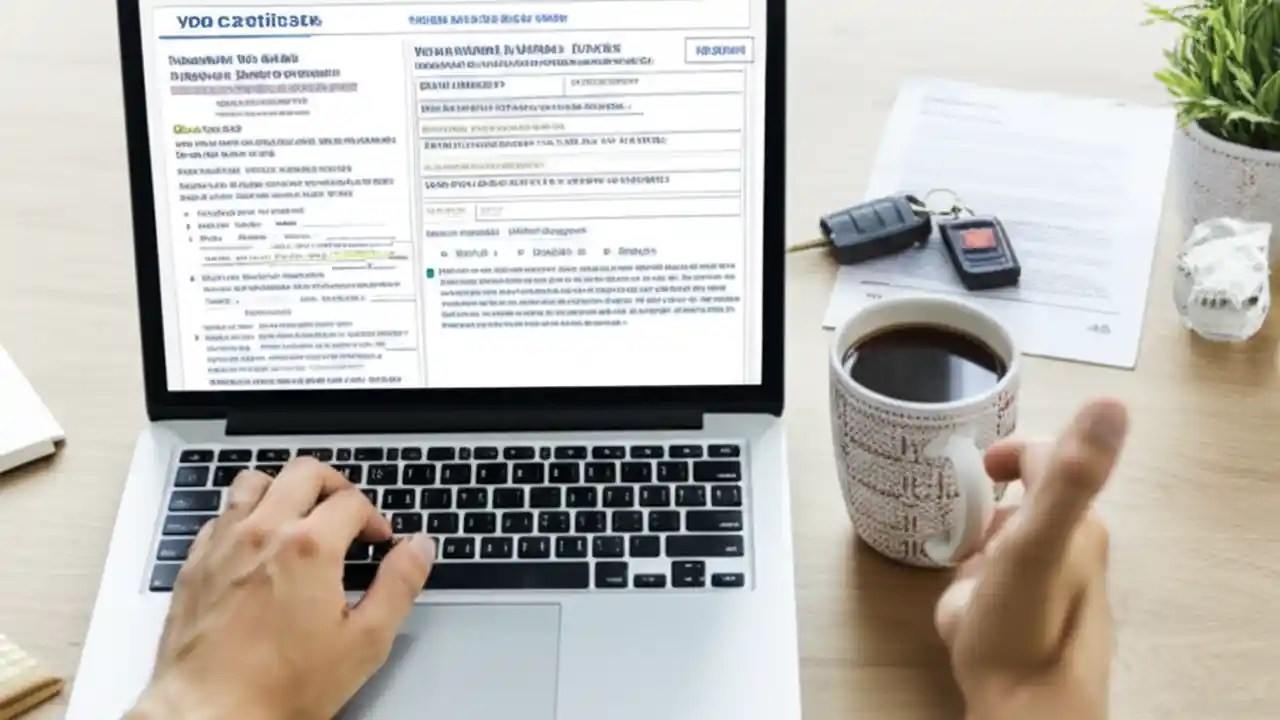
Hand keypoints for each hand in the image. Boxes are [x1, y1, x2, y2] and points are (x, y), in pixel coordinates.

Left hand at [127, 458, 435, 719]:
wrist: (210, 715)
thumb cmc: (281, 687)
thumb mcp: (364, 642)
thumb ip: (399, 585)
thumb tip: (420, 548)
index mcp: (309, 547)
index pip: (352, 501)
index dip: (375, 517)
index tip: (379, 540)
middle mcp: (263, 532)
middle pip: (304, 472)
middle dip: (335, 485)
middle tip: (347, 513)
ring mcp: (223, 544)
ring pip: (254, 482)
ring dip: (284, 489)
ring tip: (300, 515)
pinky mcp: (194, 563)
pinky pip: (220, 515)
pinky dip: (244, 516)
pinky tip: (257, 544)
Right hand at [935, 399, 1127, 719]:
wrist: (1019, 701)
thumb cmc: (1030, 618)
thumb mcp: (1044, 536)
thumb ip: (1072, 473)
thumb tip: (1112, 402)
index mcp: (1075, 522)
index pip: (1044, 460)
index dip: (1011, 450)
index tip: (980, 460)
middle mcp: (1059, 547)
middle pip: (1019, 497)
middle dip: (986, 493)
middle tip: (956, 499)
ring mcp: (1029, 581)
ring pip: (996, 536)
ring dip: (972, 531)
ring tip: (950, 539)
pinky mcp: (999, 610)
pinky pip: (977, 575)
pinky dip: (960, 571)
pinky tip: (952, 585)